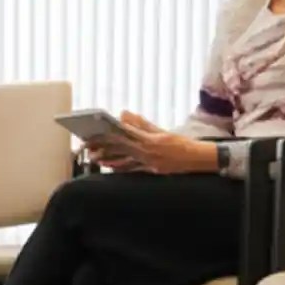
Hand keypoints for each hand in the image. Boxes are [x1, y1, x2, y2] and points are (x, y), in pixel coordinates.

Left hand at [87, 111, 216, 174]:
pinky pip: (132, 170)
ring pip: (123, 160)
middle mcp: (147, 152)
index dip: (108, 134)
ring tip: (95, 158)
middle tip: (88, 147)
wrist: (196, 158)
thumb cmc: (180, 143)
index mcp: (149, 139)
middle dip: (103, 147)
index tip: (95, 132)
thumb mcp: (161, 131)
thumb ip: (141, 123)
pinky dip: (120, 168)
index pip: (124, 135)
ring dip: (108, 159)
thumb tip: (124, 113)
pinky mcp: (150, 171)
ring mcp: (148, 163)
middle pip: (120, 149)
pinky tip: (110, 166)